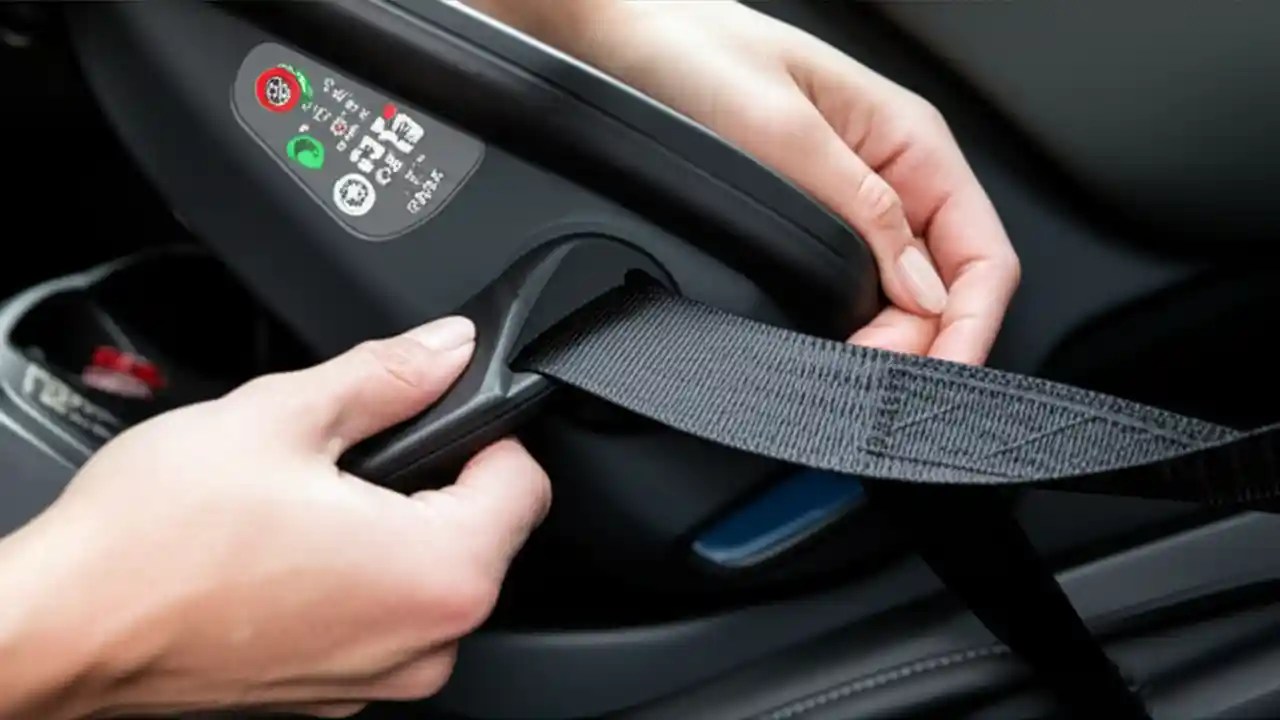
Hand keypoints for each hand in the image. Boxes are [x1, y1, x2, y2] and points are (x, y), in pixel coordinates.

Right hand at [0, 317, 550, 718]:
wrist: (59, 629)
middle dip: (439, 481)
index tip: (435, 413)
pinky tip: (290, 552)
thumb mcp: (280, 416)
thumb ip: (386, 376)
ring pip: (434, 577)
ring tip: (309, 505)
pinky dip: (361, 580)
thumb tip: (447, 347)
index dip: (487, 431)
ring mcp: (381, 679)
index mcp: (437, 573)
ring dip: (396, 531)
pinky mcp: (337, 694)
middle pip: (487, 533)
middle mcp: (426, 643)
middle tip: (351, 455)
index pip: (527, 484)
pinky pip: (385, 619)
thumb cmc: (152, 540)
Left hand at [493, 0, 1020, 363]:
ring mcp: (854, 202)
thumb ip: (861, 208)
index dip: (968, 327)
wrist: (618, 36)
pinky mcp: (812, 220)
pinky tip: (834, 352)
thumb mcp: (781, 129)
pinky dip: (856, 330)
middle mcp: (893, 174)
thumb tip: (922, 288)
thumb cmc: (695, 50)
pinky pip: (857, 287)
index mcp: (910, 141)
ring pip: (905, 297)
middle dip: (923, 349)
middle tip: (869, 390)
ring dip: (890, 347)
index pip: (982, 255)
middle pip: (947, 289)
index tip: (931, 378)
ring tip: (849, 380)